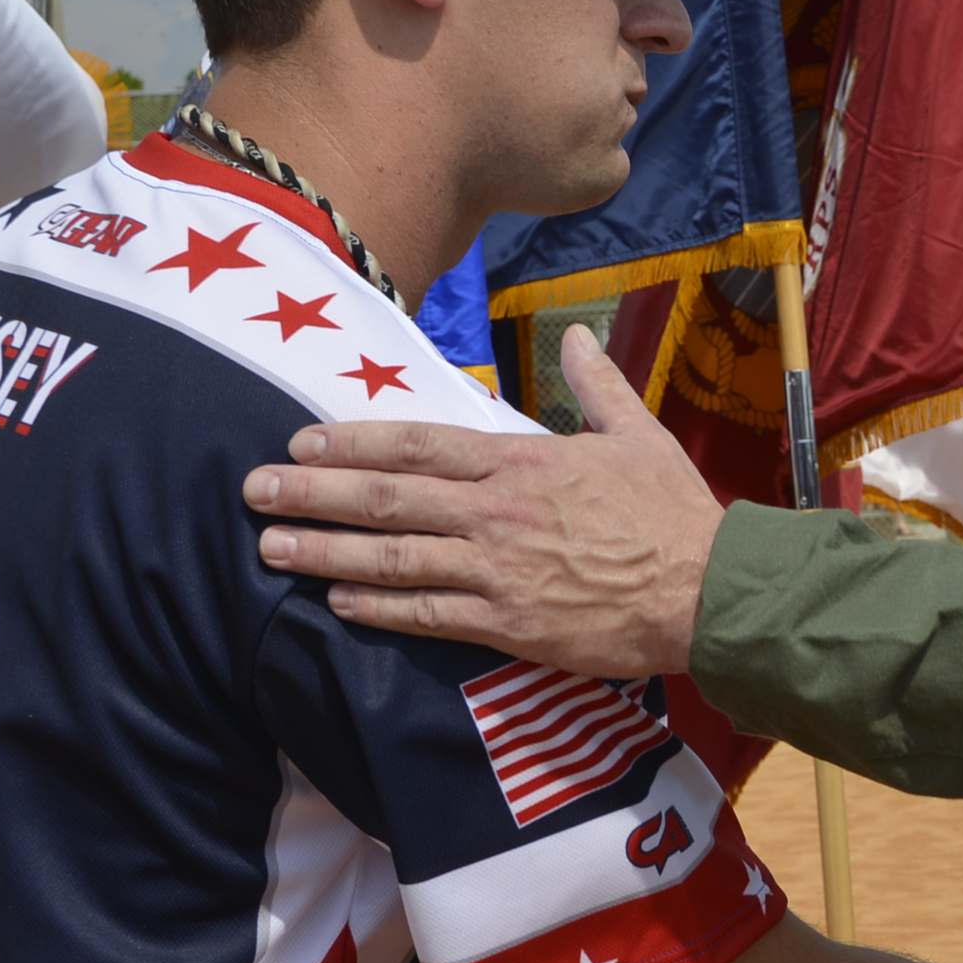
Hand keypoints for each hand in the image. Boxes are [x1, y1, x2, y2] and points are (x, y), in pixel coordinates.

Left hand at [241, 326, 720, 675]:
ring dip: (323, 551)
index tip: (300, 443)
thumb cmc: (676, 514)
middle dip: (311, 495)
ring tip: (270, 547)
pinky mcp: (509, 624)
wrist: (710, 591)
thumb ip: (597, 386)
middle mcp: (497, 512)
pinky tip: (335, 600)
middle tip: (252, 492)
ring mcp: (498, 571)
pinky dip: (376, 606)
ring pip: (391, 558)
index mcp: (521, 462)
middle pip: (385, 499)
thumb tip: (578, 338)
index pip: (417, 444)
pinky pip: (426, 614)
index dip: (352, 444)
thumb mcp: (638, 436)